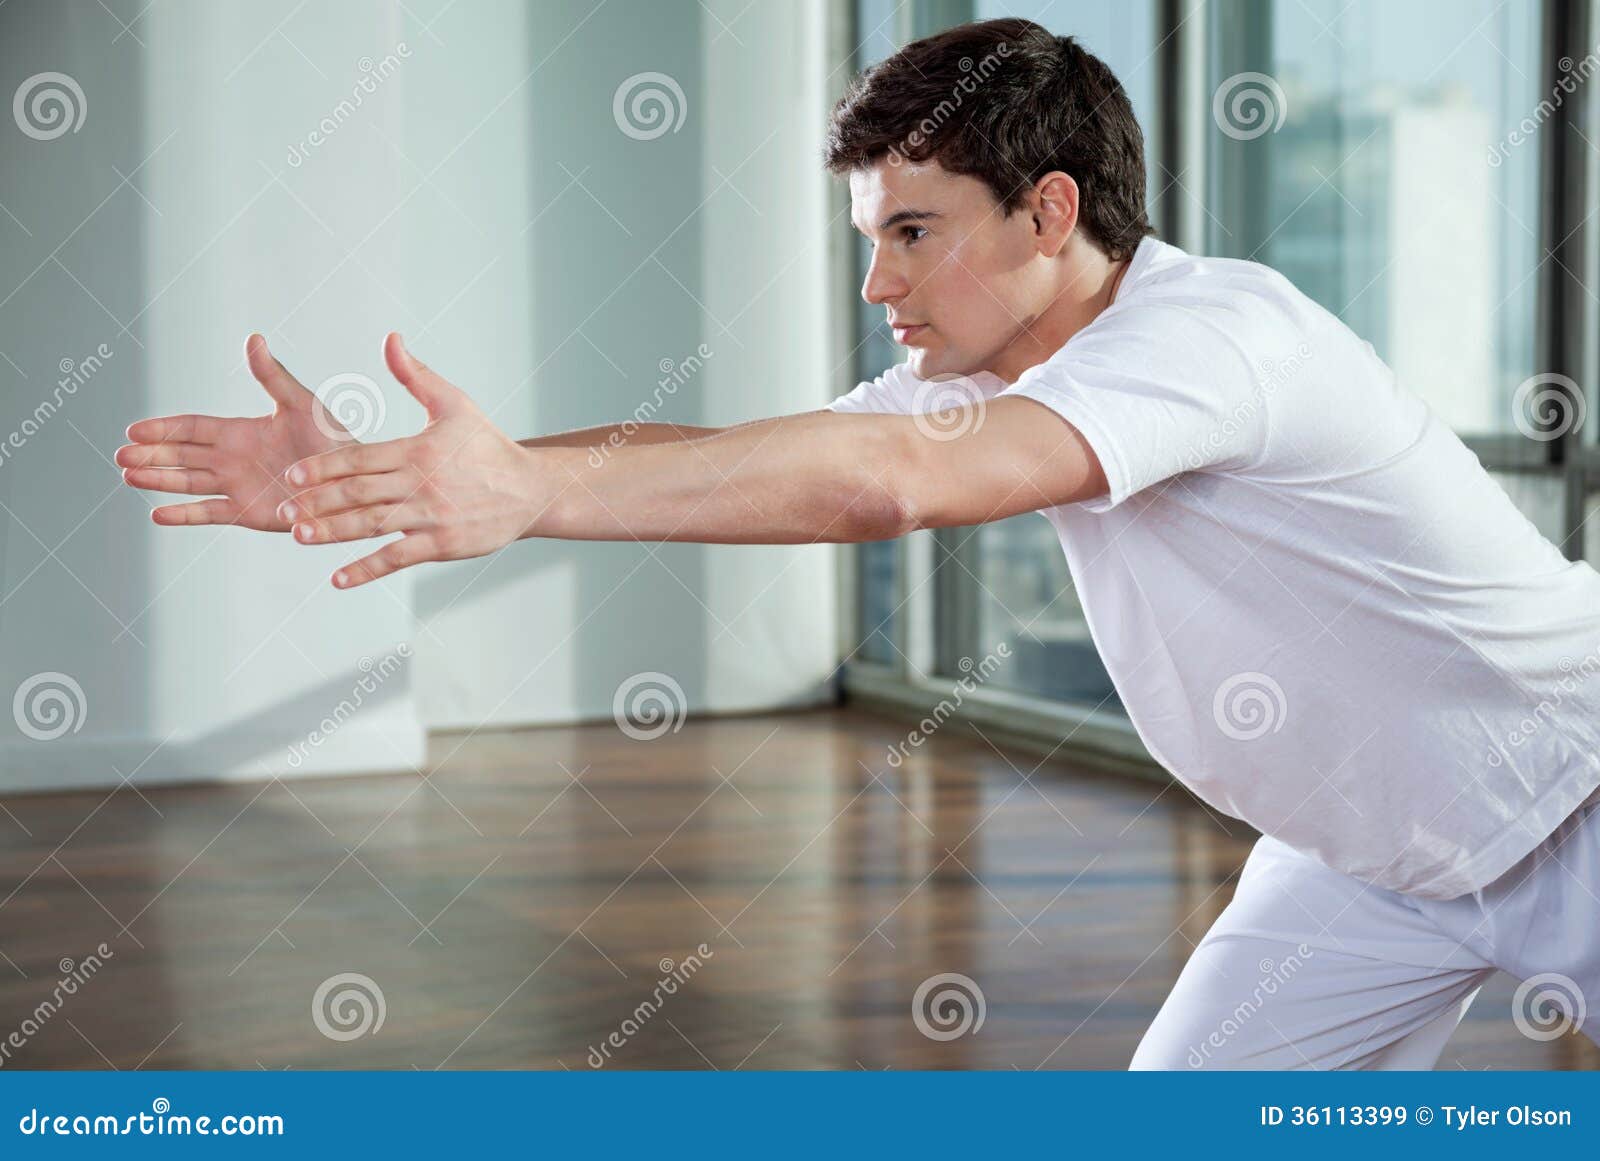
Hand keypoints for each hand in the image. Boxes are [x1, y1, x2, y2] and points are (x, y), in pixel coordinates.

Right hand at [116, 334, 358, 530]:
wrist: (353, 481)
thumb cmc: (333, 440)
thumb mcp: (301, 404)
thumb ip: (273, 376)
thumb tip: (253, 338)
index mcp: (240, 431)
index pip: (191, 428)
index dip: (162, 429)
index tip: (133, 430)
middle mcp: (232, 459)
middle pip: (181, 455)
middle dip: (151, 456)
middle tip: (120, 456)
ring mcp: (237, 486)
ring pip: (188, 483)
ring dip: (159, 481)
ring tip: (128, 477)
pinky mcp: (247, 512)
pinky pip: (209, 513)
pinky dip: (184, 515)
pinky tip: (155, 515)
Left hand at [278, 333, 549, 589]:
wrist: (531, 488)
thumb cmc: (488, 445)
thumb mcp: (455, 404)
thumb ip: (416, 375)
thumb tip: (390, 339)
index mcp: (416, 450)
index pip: (360, 458)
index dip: (324, 466)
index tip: (292, 475)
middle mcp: (420, 484)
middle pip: (359, 493)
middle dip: (318, 501)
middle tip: (283, 510)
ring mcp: (431, 517)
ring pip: (372, 526)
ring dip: (333, 532)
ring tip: (300, 537)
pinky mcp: (442, 544)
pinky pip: (397, 558)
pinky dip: (366, 570)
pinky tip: (338, 579)